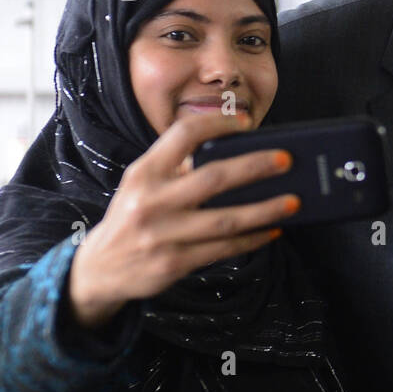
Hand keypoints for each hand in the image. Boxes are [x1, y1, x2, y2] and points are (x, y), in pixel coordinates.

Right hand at [68, 111, 297, 327]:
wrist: (99, 268)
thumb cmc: (133, 217)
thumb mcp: (143, 184)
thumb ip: (177, 168)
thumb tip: (236, 153)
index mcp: (144, 172)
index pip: (183, 135)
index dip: (217, 125)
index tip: (246, 123)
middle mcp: (152, 201)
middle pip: (214, 178)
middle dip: (255, 167)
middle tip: (285, 160)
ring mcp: (163, 235)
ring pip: (226, 220)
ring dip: (265, 209)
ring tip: (293, 202)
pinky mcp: (174, 263)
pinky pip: (224, 248)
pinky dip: (252, 239)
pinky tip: (272, 230)